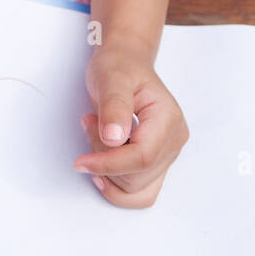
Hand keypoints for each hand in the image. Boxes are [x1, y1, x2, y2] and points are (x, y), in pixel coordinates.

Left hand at [76, 42, 188, 207]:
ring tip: (96, 134)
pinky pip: (139, 191)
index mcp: (167, 119)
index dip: (109, 164)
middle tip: (91, 125)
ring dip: (107, 171)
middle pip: (137, 176)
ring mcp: (167, 154)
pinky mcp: (155, 162)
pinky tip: (100, 165)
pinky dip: (115, 185)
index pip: (143, 157)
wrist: (125, 64)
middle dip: (104, 160)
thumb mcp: (111, 78)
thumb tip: (114, 139)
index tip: (81, 162)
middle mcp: (173, 141)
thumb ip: (114, 106)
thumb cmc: (119, 67)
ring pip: (136, 189)